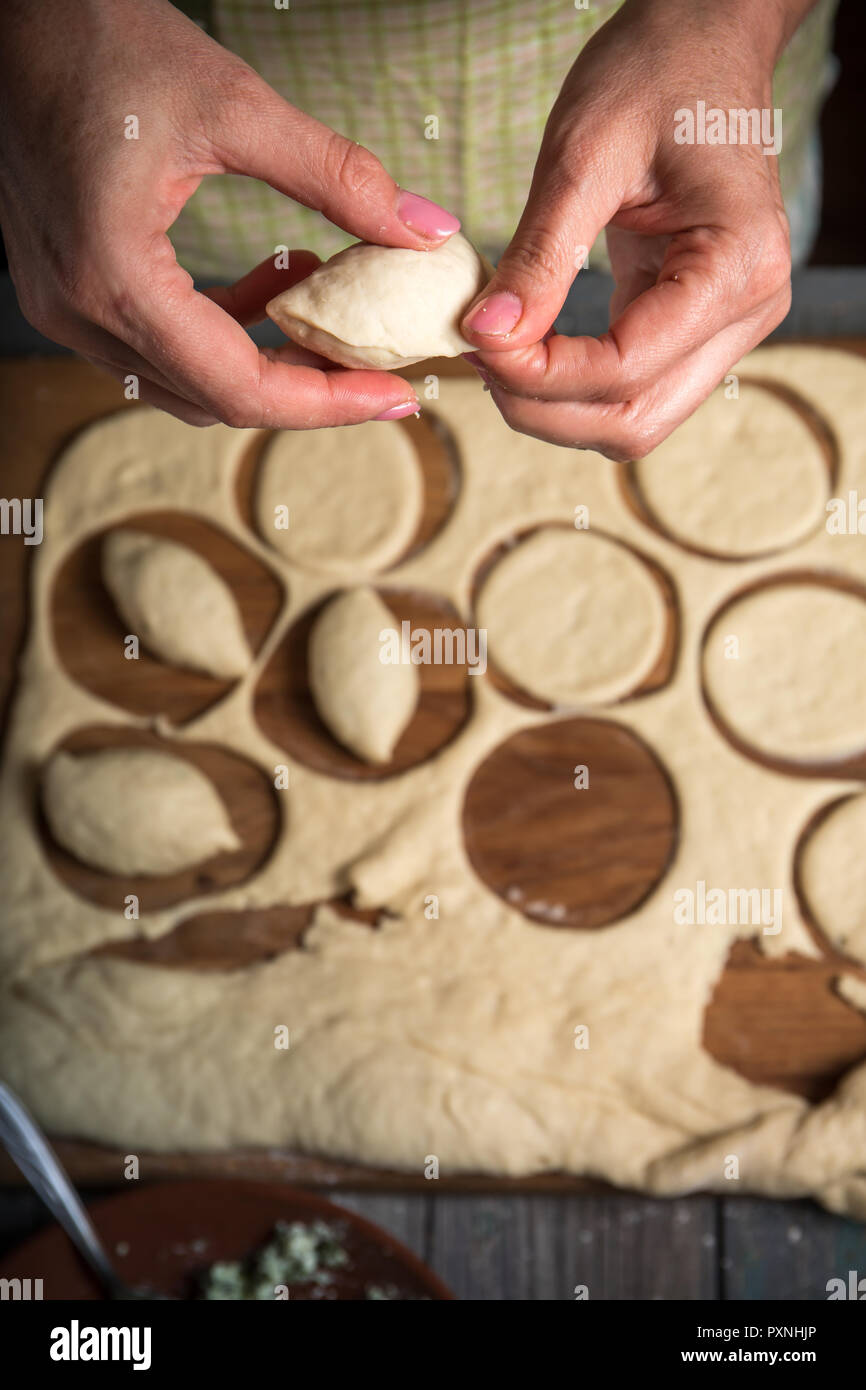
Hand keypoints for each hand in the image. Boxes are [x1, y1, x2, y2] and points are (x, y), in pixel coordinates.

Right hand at [0, 0, 459, 427]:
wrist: (13, 16)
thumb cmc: (102, 41)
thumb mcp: (235, 104)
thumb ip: (337, 177)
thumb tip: (426, 229)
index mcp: (114, 277)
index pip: (238, 388)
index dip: (327, 404)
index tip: (396, 396)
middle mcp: (79, 312)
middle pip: (216, 400)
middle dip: (307, 392)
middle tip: (381, 372)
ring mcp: (66, 308)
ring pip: (188, 383)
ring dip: (267, 362)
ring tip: (333, 317)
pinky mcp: (70, 290)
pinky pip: (160, 345)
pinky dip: (225, 330)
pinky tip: (278, 280)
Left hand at [460, 0, 808, 458]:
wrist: (704, 39)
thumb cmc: (655, 72)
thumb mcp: (584, 154)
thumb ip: (539, 255)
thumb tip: (487, 335)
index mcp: (737, 266)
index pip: (626, 369)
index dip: (540, 374)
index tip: (475, 340)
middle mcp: (749, 311)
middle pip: (634, 422)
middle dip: (544, 408)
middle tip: (478, 358)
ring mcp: (729, 326)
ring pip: (633, 422)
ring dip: (556, 408)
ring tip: (496, 353)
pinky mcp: (697, 326)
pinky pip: (632, 390)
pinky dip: (573, 387)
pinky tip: (527, 349)